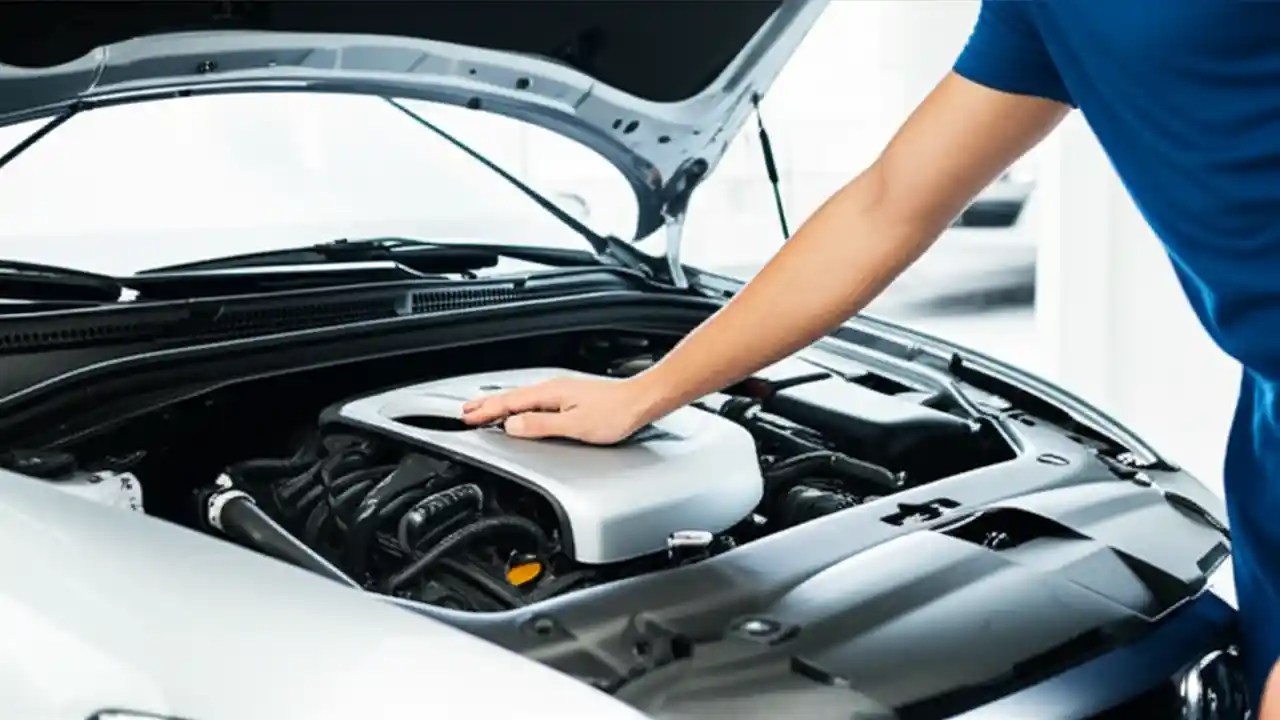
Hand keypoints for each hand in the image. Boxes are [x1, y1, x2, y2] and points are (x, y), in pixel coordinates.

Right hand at [461, 376, 654, 443]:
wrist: (640, 401)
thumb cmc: (615, 413)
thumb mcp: (574, 426)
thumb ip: (540, 426)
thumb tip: (512, 426)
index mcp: (550, 394)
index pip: (509, 403)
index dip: (486, 411)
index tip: (467, 417)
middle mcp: (553, 388)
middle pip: (512, 397)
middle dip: (487, 405)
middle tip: (466, 412)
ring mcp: (562, 392)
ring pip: (522, 398)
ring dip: (501, 405)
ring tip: (485, 411)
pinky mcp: (570, 397)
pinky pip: (534, 401)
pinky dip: (519, 406)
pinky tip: (520, 412)